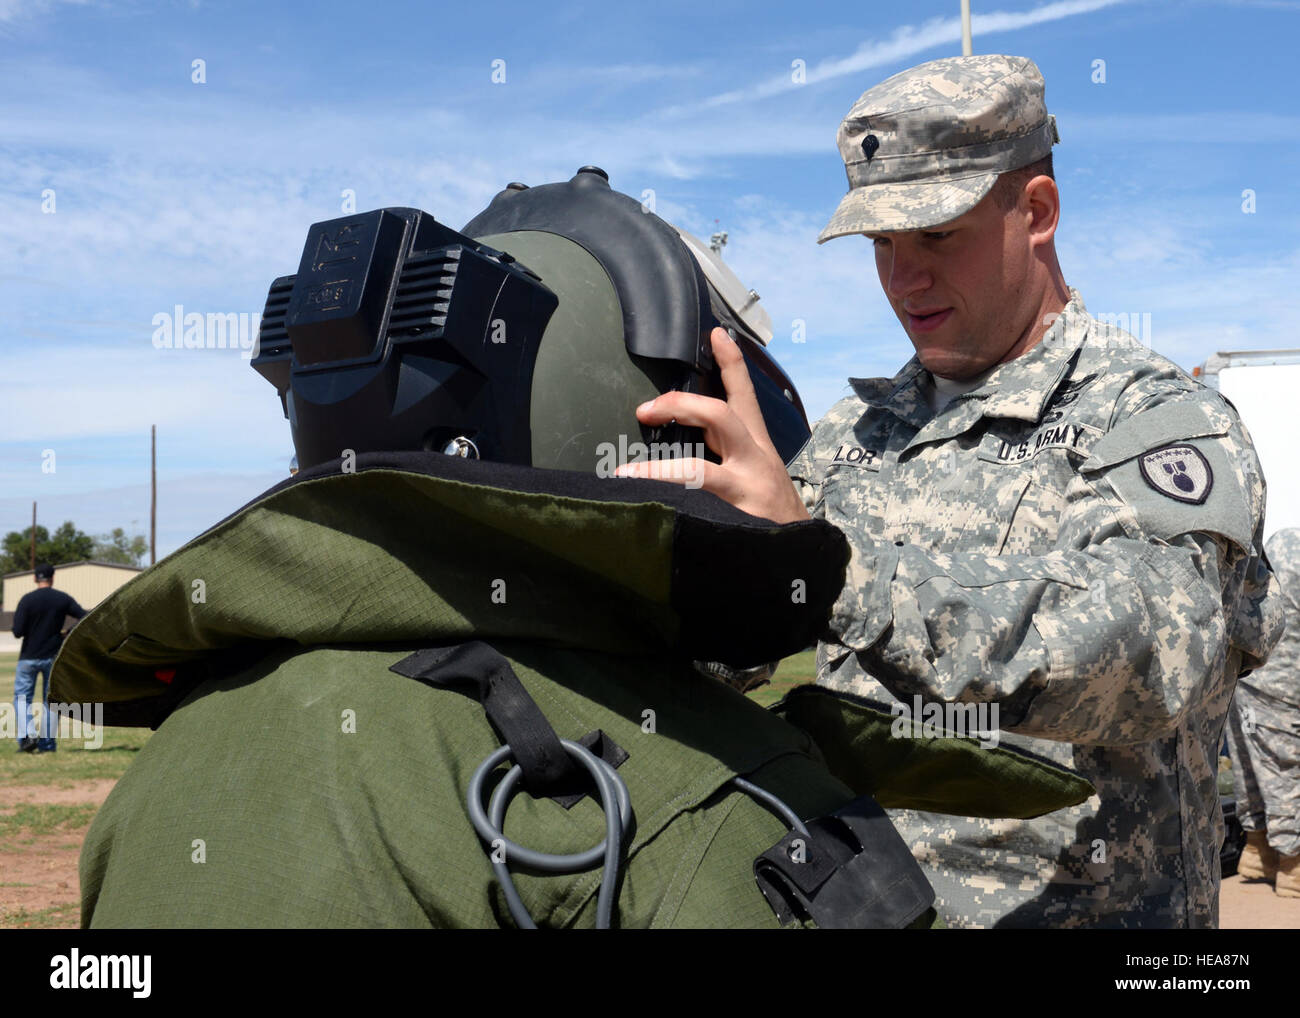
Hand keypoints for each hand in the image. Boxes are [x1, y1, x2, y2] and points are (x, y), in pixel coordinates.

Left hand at [613, 328, 809, 522]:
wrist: (805, 556)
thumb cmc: (774, 515)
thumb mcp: (759, 477)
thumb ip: (728, 457)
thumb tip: (687, 445)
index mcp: (756, 446)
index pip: (743, 396)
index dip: (731, 363)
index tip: (715, 334)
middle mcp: (754, 460)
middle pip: (720, 416)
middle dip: (681, 405)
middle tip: (645, 408)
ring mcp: (746, 490)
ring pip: (699, 469)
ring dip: (658, 470)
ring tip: (626, 473)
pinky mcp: (737, 520)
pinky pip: (695, 509)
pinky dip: (668, 505)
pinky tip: (645, 508)